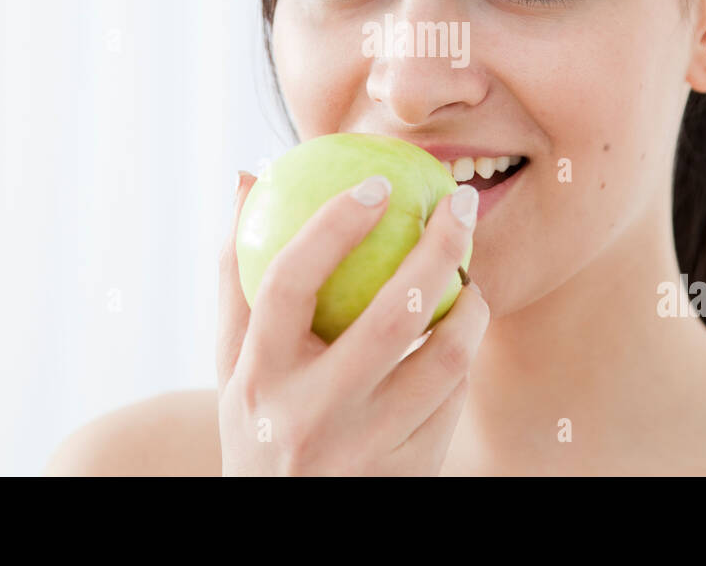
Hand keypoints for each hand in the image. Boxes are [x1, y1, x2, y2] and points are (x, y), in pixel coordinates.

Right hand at [216, 170, 489, 474]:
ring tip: (472, 279)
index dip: (334, 225)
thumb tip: (248, 176)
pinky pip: (452, 401)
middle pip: (392, 314)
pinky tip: (460, 336)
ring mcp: (362, 451)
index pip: (291, 283)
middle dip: (440, 247)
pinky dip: (462, 360)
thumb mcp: (233, 361)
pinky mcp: (406, 477)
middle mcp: (307, 416)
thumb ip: (238, 274)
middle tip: (460, 204)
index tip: (377, 183)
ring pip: (444, 360)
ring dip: (472, 306)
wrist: (280, 529)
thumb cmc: (259, 420)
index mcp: (258, 377)